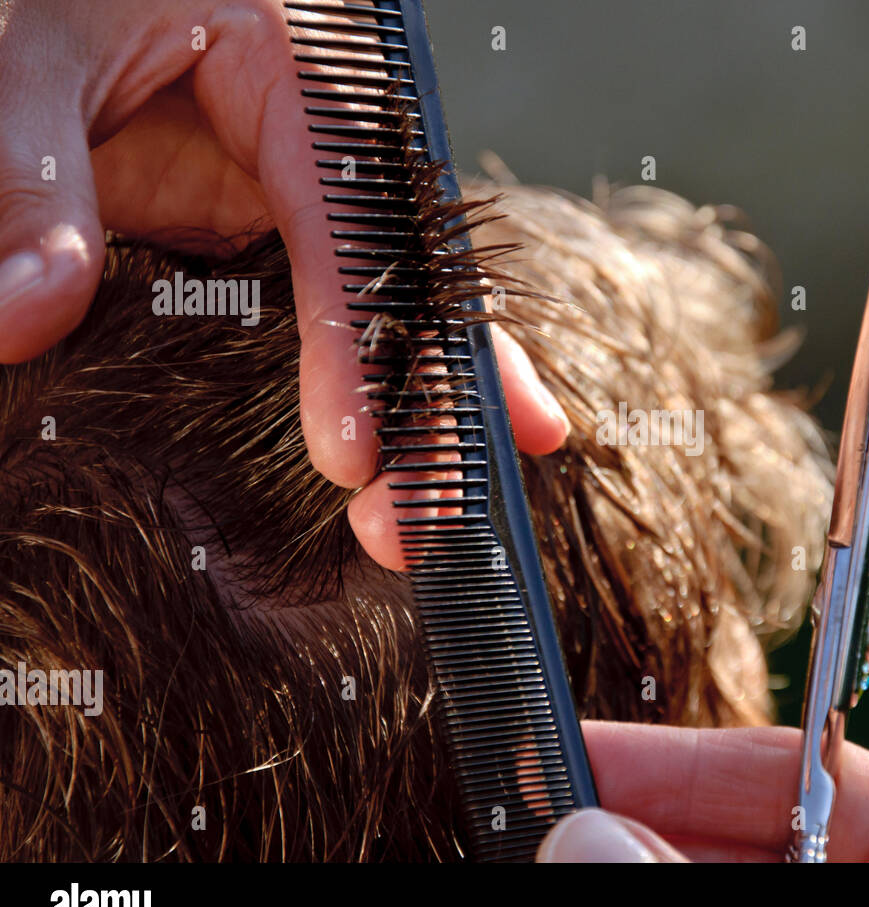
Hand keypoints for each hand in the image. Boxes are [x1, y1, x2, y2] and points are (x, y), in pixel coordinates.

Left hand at [0, 0, 567, 569]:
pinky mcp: (250, 233)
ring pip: (386, 306)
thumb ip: (32, 178)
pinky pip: (323, 313)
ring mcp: (285, 196)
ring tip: (442, 504)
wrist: (58, 0)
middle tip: (432, 510)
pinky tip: (395, 448)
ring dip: (422, 406)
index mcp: (294, 75)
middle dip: (433, 397)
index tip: (349, 454)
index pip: (348, 223)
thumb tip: (27, 315)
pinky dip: (366, 380)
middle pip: (403, 278)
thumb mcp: (29, 56)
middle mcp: (314, 144)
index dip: (354, 343)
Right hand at [537, 722, 868, 861]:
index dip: (674, 757)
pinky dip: (644, 905)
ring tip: (549, 854)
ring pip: (703, 882)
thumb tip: (591, 837)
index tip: (578, 753)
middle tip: (541, 819)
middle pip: (732, 838)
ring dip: (623, 871)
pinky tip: (587, 886)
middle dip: (630, 827)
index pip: (794, 769)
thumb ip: (727, 888)